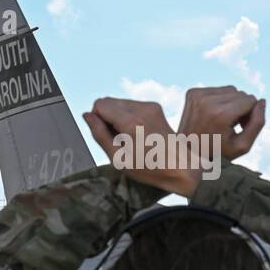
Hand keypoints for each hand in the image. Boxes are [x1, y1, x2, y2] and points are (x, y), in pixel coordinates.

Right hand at [83, 97, 199, 196]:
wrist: (182, 168)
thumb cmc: (151, 168)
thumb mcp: (118, 158)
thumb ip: (99, 134)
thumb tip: (87, 115)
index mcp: (132, 121)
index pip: (100, 104)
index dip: (97, 119)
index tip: (107, 135)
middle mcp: (143, 109)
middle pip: (109, 101)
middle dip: (107, 117)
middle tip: (119, 139)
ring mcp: (152, 107)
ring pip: (120, 103)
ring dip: (118, 117)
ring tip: (130, 138)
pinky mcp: (156, 108)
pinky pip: (132, 106)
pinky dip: (129, 117)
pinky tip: (138, 133)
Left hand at [178, 86, 265, 161]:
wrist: (187, 152)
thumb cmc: (218, 152)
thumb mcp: (243, 146)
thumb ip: (258, 123)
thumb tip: (262, 101)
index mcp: (220, 114)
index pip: (250, 100)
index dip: (251, 114)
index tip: (242, 128)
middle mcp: (207, 101)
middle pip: (240, 93)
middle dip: (242, 107)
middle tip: (233, 125)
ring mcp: (197, 95)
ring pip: (230, 89)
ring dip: (231, 103)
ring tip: (224, 119)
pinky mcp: (192, 92)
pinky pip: (217, 90)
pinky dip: (219, 101)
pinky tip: (214, 114)